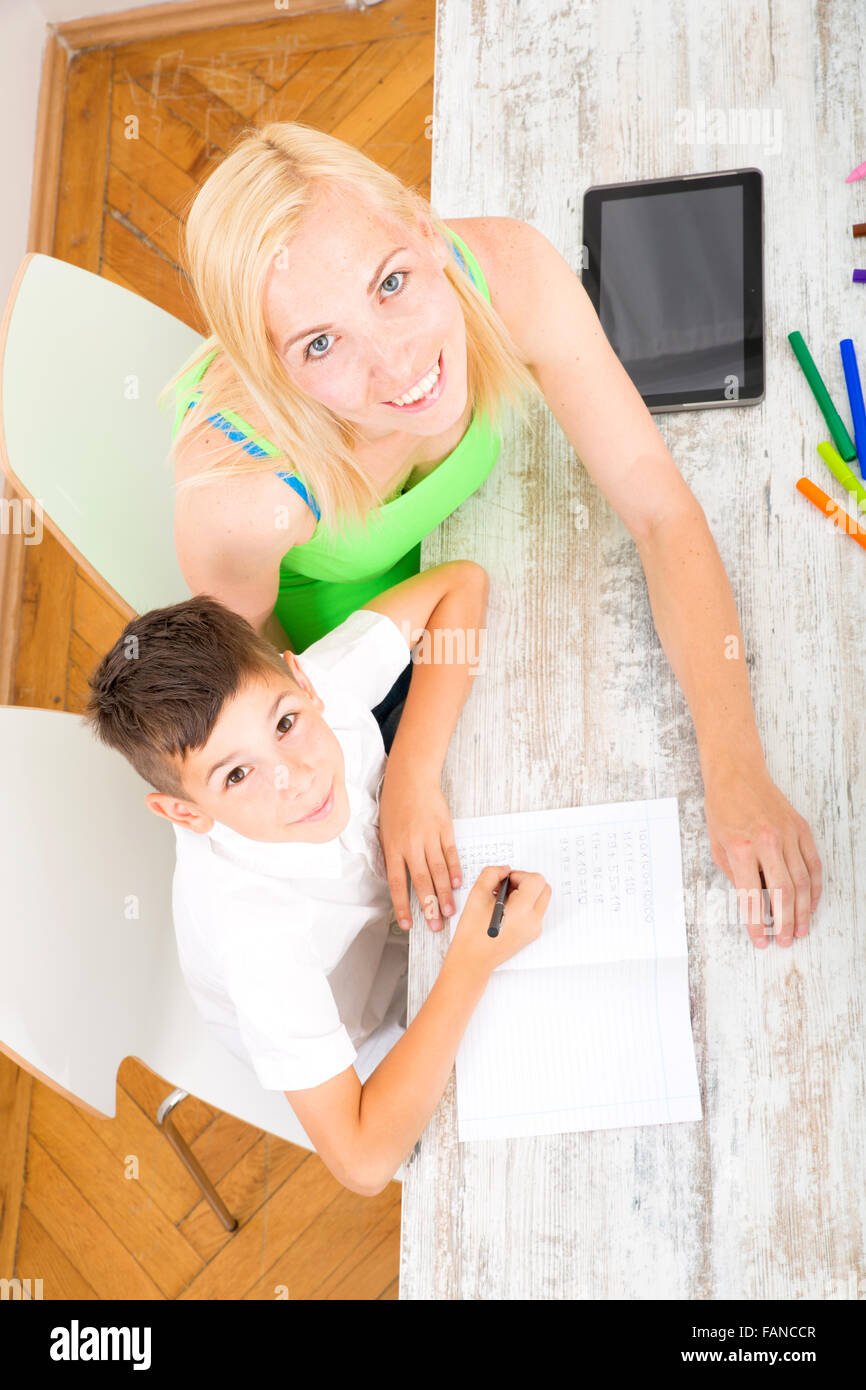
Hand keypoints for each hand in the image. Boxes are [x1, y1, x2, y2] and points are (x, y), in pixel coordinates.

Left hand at [378, 767, 461, 931]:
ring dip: (444, 894)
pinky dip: (454, 869)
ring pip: (438, 871)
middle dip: (429, 907)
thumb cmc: (395, 805)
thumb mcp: (385, 831)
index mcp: (393, 847)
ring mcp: (429, 837)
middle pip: (421, 882)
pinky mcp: (444, 828)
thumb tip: (400, 882)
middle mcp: (411, 845)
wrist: (410, 777)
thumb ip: (393, 856)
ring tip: (450, 912)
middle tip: (435, 926)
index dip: (402, 906)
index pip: (397, 884)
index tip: (407, 924)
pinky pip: (450, 853)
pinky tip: (458, 884)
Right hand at [448, 866, 551, 976]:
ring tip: (504, 900)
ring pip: (541, 899)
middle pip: (544, 888)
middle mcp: (533, 921)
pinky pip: (536, 911)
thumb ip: (491, 874)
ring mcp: (534, 929)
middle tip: (506, 887)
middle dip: (526, 882)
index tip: (505, 880)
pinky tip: (506, 910)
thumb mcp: (477, 894)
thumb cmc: (472, 932)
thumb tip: (505, 870)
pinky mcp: (532, 934)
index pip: (536, 880)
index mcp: (521, 911)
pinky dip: (525, 904)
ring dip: (526, 893)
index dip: (520, 875)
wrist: (473, 960)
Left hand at [703, 761, 822, 948]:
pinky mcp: (801, 828)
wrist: (737, 774)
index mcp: (741, 847)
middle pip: (783, 892)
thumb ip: (734, 875)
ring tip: (800, 930)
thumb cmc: (722, 809)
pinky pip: (813, 863)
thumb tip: (752, 901)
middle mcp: (767, 841)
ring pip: (803, 881)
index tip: (760, 940)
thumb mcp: (716, 845)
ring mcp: (788, 834)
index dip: (756, 923)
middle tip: (786, 940)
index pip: (751, 896)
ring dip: (803, 910)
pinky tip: (811, 903)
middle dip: (785, 922)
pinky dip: (816, 886)